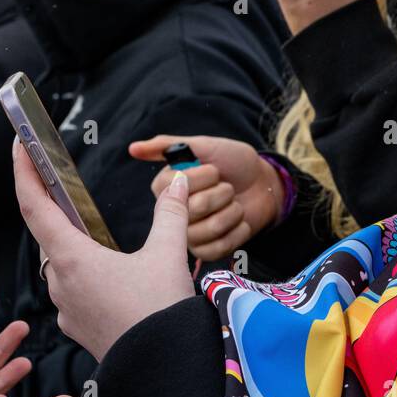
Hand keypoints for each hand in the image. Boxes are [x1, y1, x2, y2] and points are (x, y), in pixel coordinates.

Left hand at [14, 137, 195, 362]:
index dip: (24, 172)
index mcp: (74, 258)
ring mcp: (66, 306)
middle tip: (64, 184)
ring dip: (74, 244)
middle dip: (55, 208)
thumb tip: (176, 182)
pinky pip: (73, 288)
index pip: (35, 206)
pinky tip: (112, 273)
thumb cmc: (159, 310)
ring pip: (61, 263)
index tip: (20, 146)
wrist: (162, 366)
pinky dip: (86, 271)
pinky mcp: (77, 323)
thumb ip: (171, 213)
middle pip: (48, 234)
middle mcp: (60, 281)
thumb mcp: (168, 254)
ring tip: (98, 232)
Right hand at [128, 135, 284, 260]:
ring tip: (234, 202)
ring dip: (232, 210)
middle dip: (221, 193)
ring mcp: (189, 235)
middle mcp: (173, 214)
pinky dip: (239, 229)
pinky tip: (240, 220)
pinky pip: (220, 247)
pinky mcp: (208, 251)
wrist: (264, 183)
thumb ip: (169, 145)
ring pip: (210, 229)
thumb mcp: (206, 146)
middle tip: (227, 187)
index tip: (213, 169)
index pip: (171, 187)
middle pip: (194, 208)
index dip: (199, 177)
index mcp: (166, 188)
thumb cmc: (234, 163)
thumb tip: (132, 148)